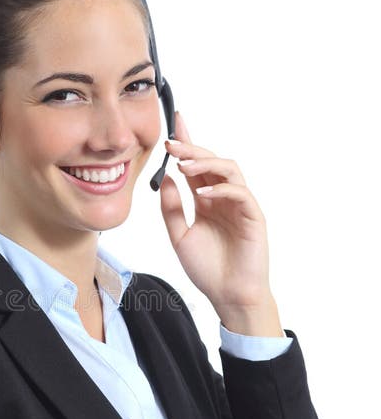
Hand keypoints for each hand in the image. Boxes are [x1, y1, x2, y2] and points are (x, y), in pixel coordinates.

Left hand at [159, 111, 282, 330]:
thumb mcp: (179, 236)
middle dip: (192, 149)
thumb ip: (172, 209)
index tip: (174, 122)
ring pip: (229, 170)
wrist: (228, 295)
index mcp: (206, 200)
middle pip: (211, 162)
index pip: (195, 166)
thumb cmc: (208, 269)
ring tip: (185, 165)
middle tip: (172, 143)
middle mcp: (223, 198)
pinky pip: (240, 193)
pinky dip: (222, 189)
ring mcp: (240, 205)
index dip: (187, 143)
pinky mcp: (253, 216)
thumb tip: (166, 179)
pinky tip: (204, 194)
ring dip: (206, 163)